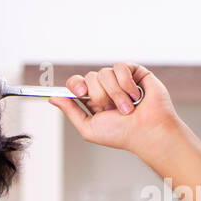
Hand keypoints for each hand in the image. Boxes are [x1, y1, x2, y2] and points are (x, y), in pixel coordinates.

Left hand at [48, 63, 181, 156]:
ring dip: (115, 94)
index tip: (80, 93)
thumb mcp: (88, 127)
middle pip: (90, 77)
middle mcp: (106, 88)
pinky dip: (126, 83)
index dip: (75, 85)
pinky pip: (121, 67)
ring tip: (127, 108)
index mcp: (93, 100)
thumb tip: (54, 98)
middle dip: (99, 95)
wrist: (147, 131)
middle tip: (111, 109)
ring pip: (105, 73)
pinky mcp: (135, 72)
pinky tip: (135, 95)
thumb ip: (71, 111)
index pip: (77, 83)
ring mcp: (120, 80)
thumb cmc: (121, 134)